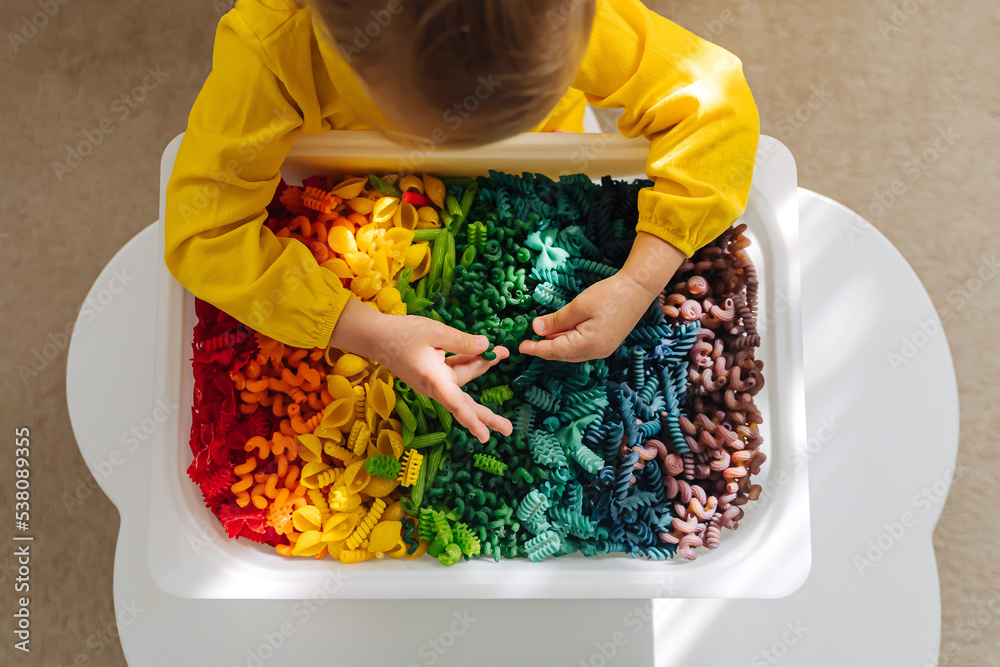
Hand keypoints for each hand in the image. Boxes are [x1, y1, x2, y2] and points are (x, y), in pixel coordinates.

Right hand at [329, 299, 511, 442]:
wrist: (376, 336)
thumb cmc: (402, 334)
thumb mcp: (435, 331)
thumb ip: (462, 341)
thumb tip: (487, 346)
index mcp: (433, 379)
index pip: (456, 404)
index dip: (472, 420)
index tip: (485, 436)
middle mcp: (434, 386)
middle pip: (464, 404)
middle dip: (487, 415)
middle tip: (509, 429)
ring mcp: (434, 383)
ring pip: (463, 381)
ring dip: (481, 367)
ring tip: (503, 354)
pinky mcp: (433, 376)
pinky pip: (455, 373)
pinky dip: (468, 362)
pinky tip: (483, 351)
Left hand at [519, 232, 685, 361]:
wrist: (638, 289)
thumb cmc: (609, 294)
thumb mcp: (579, 305)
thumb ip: (557, 320)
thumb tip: (536, 329)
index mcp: (589, 344)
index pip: (555, 350)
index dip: (536, 349)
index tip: (520, 346)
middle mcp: (596, 352)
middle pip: (563, 355)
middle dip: (545, 348)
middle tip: (528, 341)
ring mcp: (603, 349)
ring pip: (572, 352)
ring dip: (556, 345)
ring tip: (542, 335)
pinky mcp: (606, 343)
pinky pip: (581, 348)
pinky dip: (568, 342)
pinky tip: (561, 332)